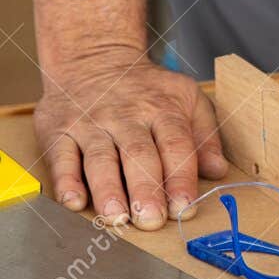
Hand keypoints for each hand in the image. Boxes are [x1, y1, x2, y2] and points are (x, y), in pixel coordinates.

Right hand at [35, 48, 228, 228]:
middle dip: (146, 189)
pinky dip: (66, 181)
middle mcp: (126, 116)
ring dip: (108, 190)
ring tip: (117, 218)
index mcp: (162, 109)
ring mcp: (91, 123)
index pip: (175, 145)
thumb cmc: (147, 90)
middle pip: (138, 154)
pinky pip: (62, 158)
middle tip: (151, 220)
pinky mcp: (60, 131)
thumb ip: (205, 135)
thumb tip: (218, 170)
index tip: (185, 209)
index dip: (181, 178)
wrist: (96, 59)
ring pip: (100, 159)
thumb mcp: (186, 97)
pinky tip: (74, 202)